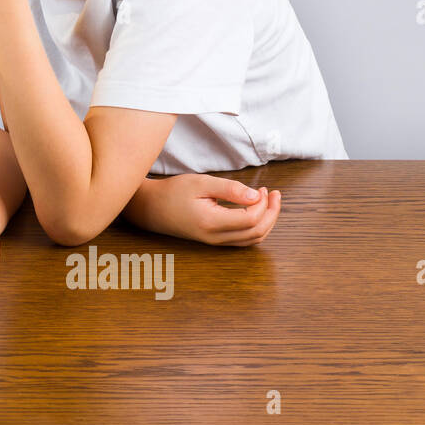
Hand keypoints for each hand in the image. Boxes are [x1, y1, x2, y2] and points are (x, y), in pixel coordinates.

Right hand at [126, 173, 280, 245]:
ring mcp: (215, 242)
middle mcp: (215, 237)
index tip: (262, 188)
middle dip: (271, 213)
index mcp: (211, 222)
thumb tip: (257, 196)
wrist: (151, 208)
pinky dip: (257, 228)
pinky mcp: (215, 240)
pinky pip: (244, 240)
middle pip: (257, 232)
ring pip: (253, 239)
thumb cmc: (173, 192)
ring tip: (268, 201)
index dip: (263, 204)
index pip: (251, 219)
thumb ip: (229, 189)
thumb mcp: (201, 183)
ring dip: (267, 222)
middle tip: (274, 194)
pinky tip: (256, 212)